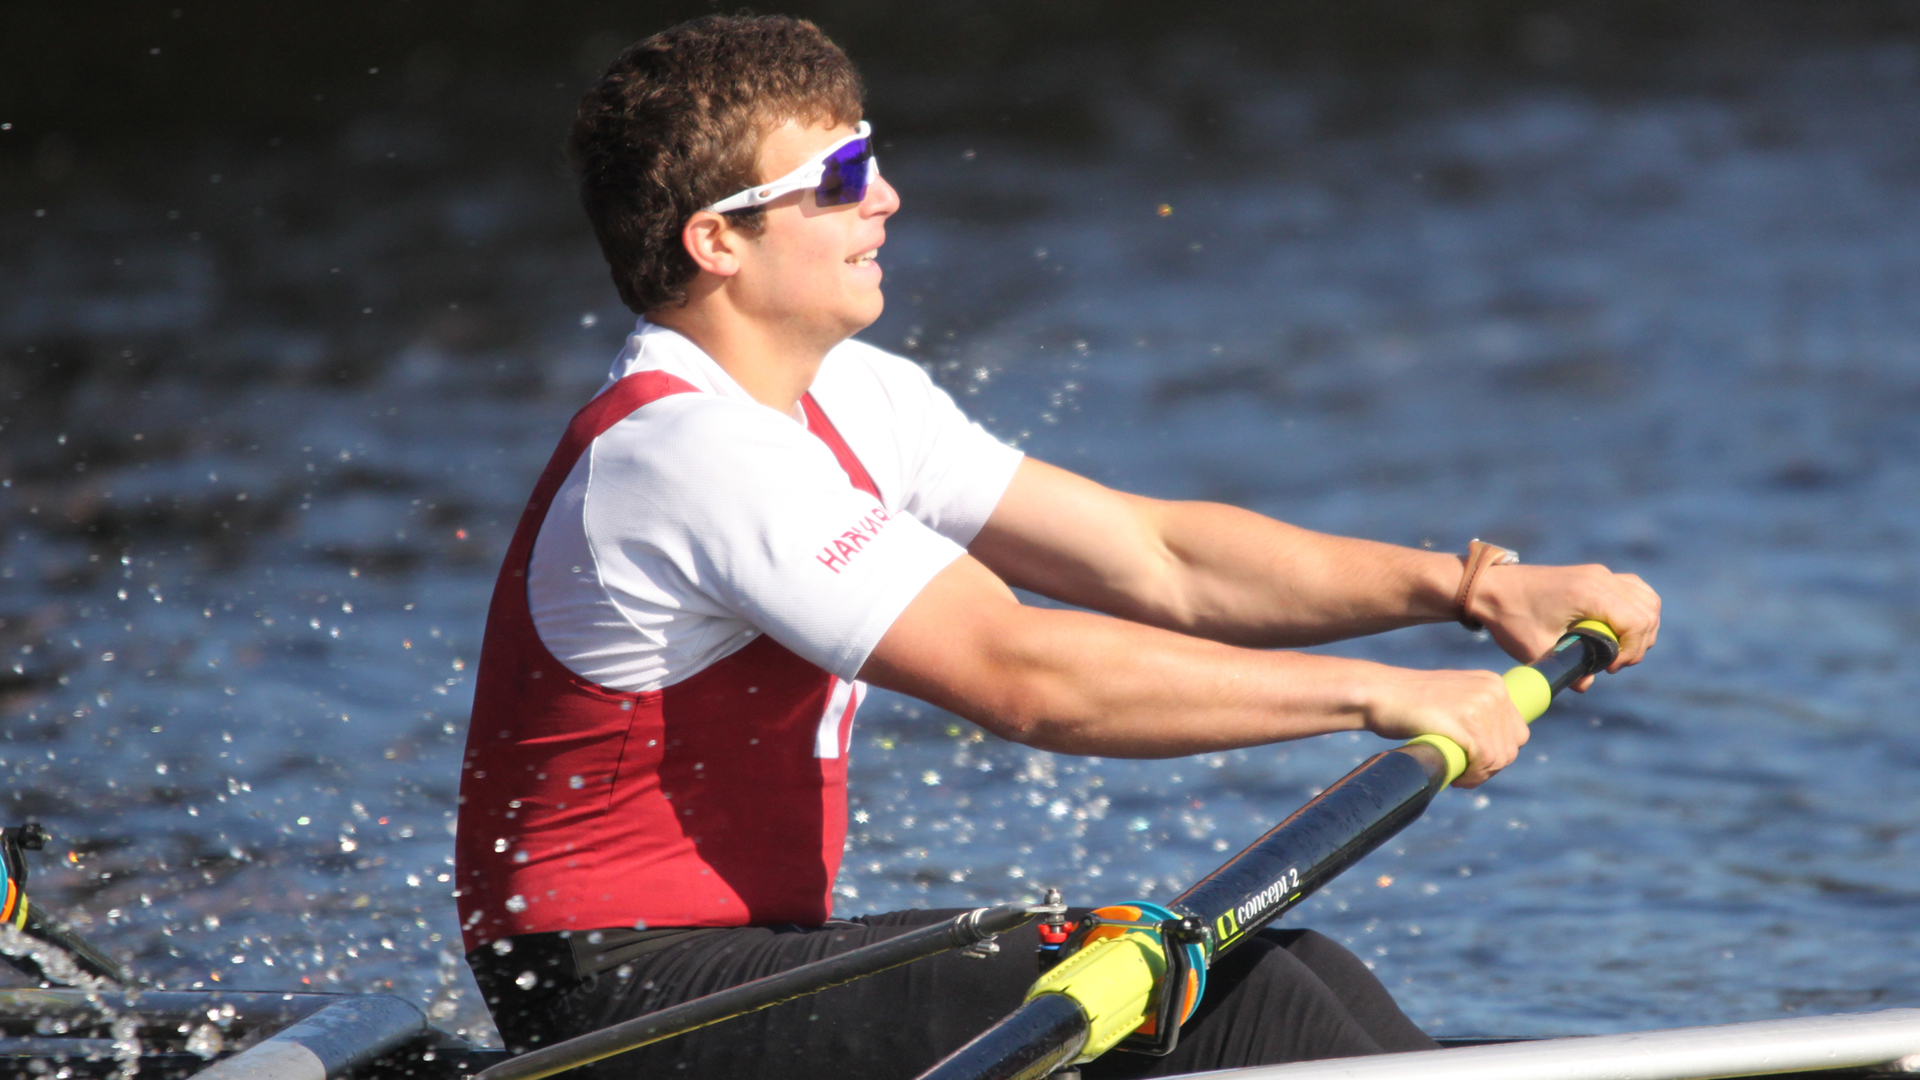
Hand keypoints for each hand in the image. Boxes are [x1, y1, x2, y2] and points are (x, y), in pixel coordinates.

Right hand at [1361, 667, 1528, 787]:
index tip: (1477, 762)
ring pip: (1500, 757)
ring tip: (1460, 777)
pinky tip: (1458, 779)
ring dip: (1481, 774)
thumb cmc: (1408, 701)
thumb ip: (1475, 711)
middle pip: (1512, 745)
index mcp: (1493, 683)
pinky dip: (1474, 776)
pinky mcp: (1468, 722)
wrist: (1379, 694)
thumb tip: (1493, 743)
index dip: (1499, 752)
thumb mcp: (1452, 697)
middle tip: (1466, 772)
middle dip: (1491, 766)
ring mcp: (1482, 705)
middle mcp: (1493, 690)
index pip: (1517, 730)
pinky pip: (1485, 761)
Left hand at [1468, 563, 1660, 690]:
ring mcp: (1600, 573)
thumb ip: (1564, 670)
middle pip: (1649, 611)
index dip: (1631, 651)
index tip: (1609, 667)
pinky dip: (1636, 612)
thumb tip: (1585, 685)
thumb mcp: (1535, 649)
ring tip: (1617, 650)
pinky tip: (1618, 632)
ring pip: (1647, 599)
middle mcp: (1600, 578)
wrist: (1491, 588)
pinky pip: (1633, 591)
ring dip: (1641, 628)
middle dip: (1639, 643)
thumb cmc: (1510, 617)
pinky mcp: (1596, 575)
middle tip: (1612, 663)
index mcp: (1589, 593)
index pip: (1638, 622)